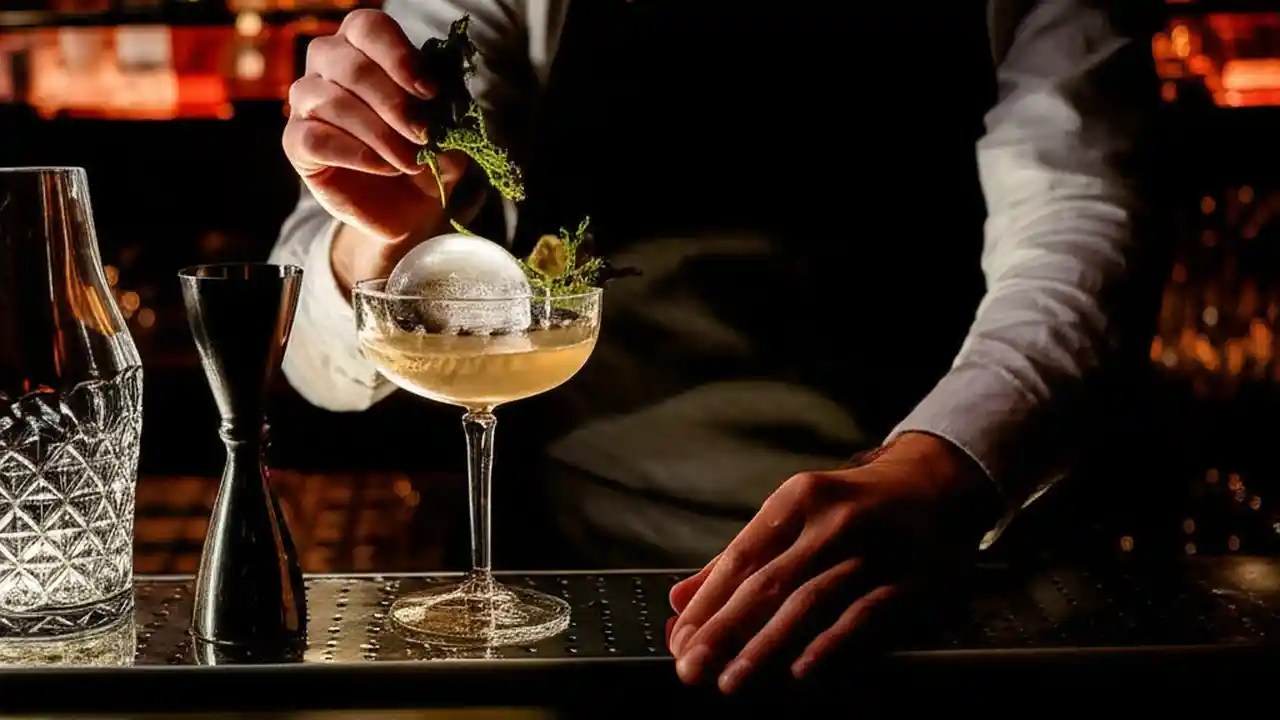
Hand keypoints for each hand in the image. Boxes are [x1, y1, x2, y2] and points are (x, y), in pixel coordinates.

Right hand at [283, 10, 469, 283]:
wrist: (408, 207)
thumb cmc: (426, 153)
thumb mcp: (448, 131)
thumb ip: (445, 112)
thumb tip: (441, 104)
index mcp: (363, 45)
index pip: (368, 27)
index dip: (399, 57)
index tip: (430, 92)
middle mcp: (327, 64)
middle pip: (351, 66)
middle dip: (395, 105)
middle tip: (424, 135)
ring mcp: (306, 101)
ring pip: (332, 102)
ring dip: (380, 135)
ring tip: (410, 162)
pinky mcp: (296, 141)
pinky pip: (316, 138)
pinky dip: (357, 155)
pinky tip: (384, 168)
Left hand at [666, 432, 999, 693]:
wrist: (938, 484)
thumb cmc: (851, 508)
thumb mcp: (795, 515)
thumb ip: (739, 558)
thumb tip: (680, 598)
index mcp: (797, 498)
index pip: (742, 557)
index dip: (708, 602)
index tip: (680, 640)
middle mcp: (833, 520)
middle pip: (769, 582)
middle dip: (724, 631)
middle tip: (692, 669)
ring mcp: (875, 549)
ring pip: (810, 602)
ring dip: (766, 646)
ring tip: (732, 680)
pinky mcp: (913, 579)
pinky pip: (864, 617)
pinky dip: (830, 645)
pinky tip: (800, 672)